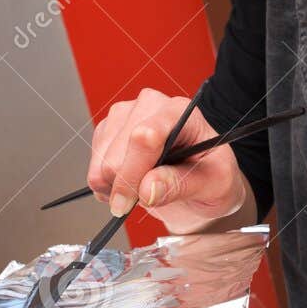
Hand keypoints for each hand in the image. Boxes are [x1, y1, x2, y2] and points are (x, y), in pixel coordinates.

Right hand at [87, 89, 248, 233]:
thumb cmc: (212, 177)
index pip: (145, 136)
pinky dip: (107, 185)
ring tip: (143, 189)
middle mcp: (148, 106)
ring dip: (116, 188)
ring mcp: (124, 116)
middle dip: (128, 187)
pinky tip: (130, 183)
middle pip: (116, 156)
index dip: (134, 172)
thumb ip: (181, 185)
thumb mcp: (213, 185)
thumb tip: (146, 190)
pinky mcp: (107, 130)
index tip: (131, 201)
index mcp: (178, 112)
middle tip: (149, 197)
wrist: (200, 178)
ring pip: (100, 164)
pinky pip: (93, 169)